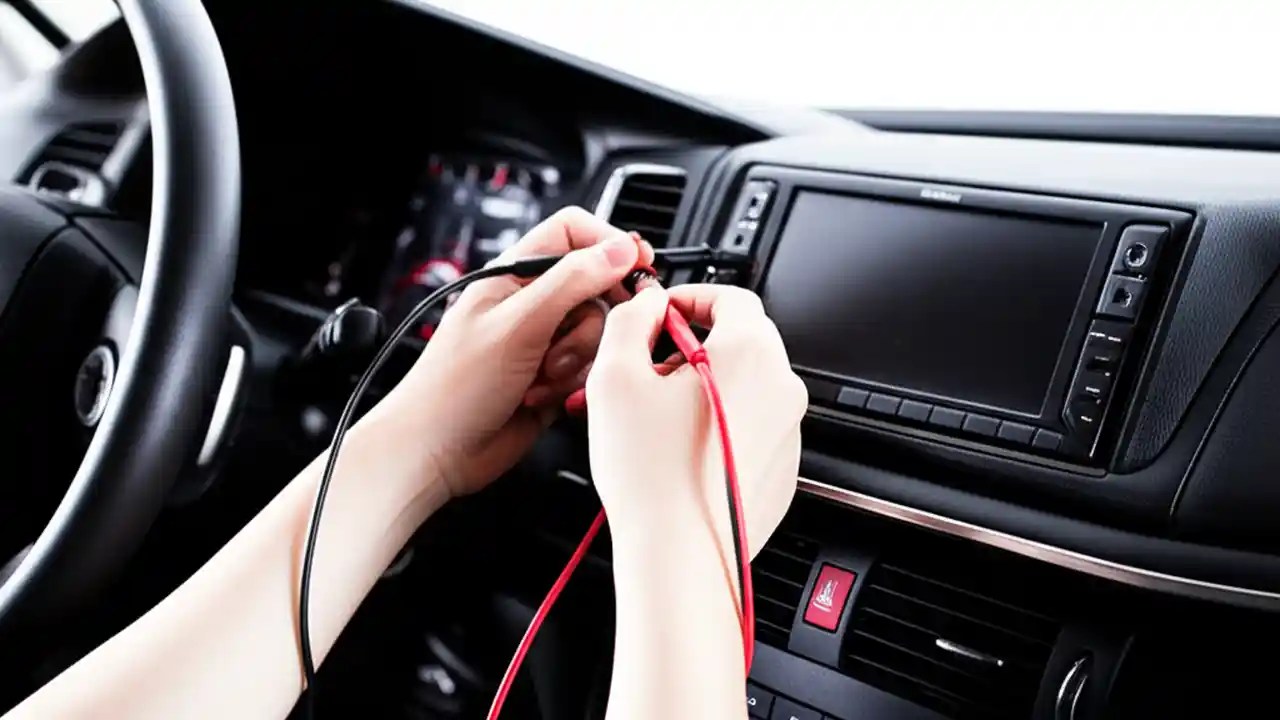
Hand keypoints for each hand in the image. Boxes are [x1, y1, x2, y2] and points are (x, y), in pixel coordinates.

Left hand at [363, 207, 652, 497]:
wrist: (436, 451)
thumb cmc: (455, 385)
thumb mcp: (519, 324)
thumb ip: (573, 281)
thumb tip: (621, 248)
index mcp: (514, 275)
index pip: (574, 233)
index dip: (610, 244)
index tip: (637, 268)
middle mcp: (532, 303)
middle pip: (596, 288)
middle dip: (589, 321)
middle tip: (570, 341)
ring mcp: (543, 341)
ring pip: (597, 332)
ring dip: (575, 359)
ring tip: (540, 375)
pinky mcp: (553, 377)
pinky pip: (590, 368)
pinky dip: (572, 384)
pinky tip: (539, 395)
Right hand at [585, 284, 805, 559]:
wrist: (678, 553)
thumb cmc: (650, 474)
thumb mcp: (616, 377)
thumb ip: (631, 321)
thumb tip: (647, 304)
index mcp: (750, 353)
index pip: (730, 295)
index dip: (690, 296)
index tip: (662, 311)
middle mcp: (781, 388)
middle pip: (741, 341)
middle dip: (694, 344)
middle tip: (650, 367)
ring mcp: (788, 431)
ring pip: (746, 387)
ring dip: (705, 387)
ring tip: (657, 417)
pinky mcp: (782, 469)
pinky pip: (752, 429)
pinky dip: (721, 427)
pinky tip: (681, 450)